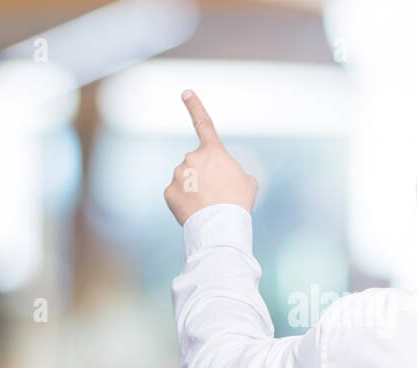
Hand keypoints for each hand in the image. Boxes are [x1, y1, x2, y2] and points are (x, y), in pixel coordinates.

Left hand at [164, 90, 257, 225]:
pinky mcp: (169, 192)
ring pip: (185, 179)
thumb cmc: (238, 203)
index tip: (185, 92)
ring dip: (194, 190)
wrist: (221, 226)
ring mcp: (178, 174)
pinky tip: (195, 211)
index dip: (194, 106)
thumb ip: (232, 170)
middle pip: (196, 164)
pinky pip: (177, 195)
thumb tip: (223, 176)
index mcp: (213, 151)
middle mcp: (192, 158)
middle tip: (217, 194)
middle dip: (204, 176)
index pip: (203, 123)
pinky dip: (184, 202)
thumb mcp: (247, 181)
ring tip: (208, 206)